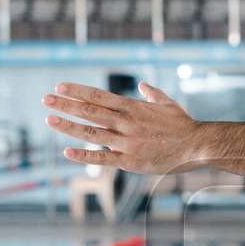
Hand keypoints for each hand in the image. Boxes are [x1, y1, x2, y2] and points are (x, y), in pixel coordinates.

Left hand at [43, 81, 201, 174]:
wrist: (199, 146)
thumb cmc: (184, 125)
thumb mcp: (168, 104)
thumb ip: (152, 94)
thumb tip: (142, 84)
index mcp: (133, 108)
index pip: (99, 96)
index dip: (78, 91)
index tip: (60, 87)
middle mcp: (126, 122)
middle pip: (89, 111)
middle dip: (65, 105)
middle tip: (46, 100)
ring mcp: (127, 141)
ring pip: (91, 132)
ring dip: (68, 126)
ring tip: (49, 120)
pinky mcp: (131, 160)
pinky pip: (103, 158)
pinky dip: (84, 155)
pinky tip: (67, 152)